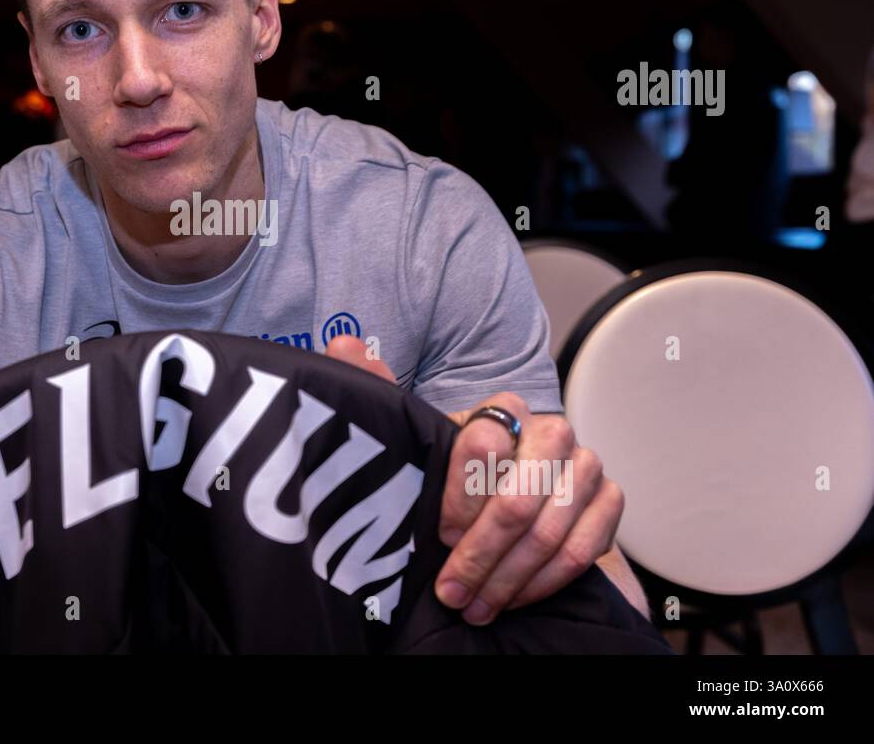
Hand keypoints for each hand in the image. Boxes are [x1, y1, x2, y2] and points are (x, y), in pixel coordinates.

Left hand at [324, 335, 632, 624]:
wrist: (508, 495)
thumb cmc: (455, 469)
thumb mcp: (416, 434)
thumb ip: (378, 390)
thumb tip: (341, 345)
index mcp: (504, 410)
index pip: (483, 446)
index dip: (457, 500)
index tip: (437, 536)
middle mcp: (551, 432)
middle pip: (518, 501)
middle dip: (480, 555)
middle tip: (451, 589)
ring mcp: (585, 467)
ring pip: (549, 532)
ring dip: (507, 579)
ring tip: (474, 604)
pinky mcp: (608, 501)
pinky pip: (582, 550)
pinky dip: (543, 583)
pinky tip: (512, 598)